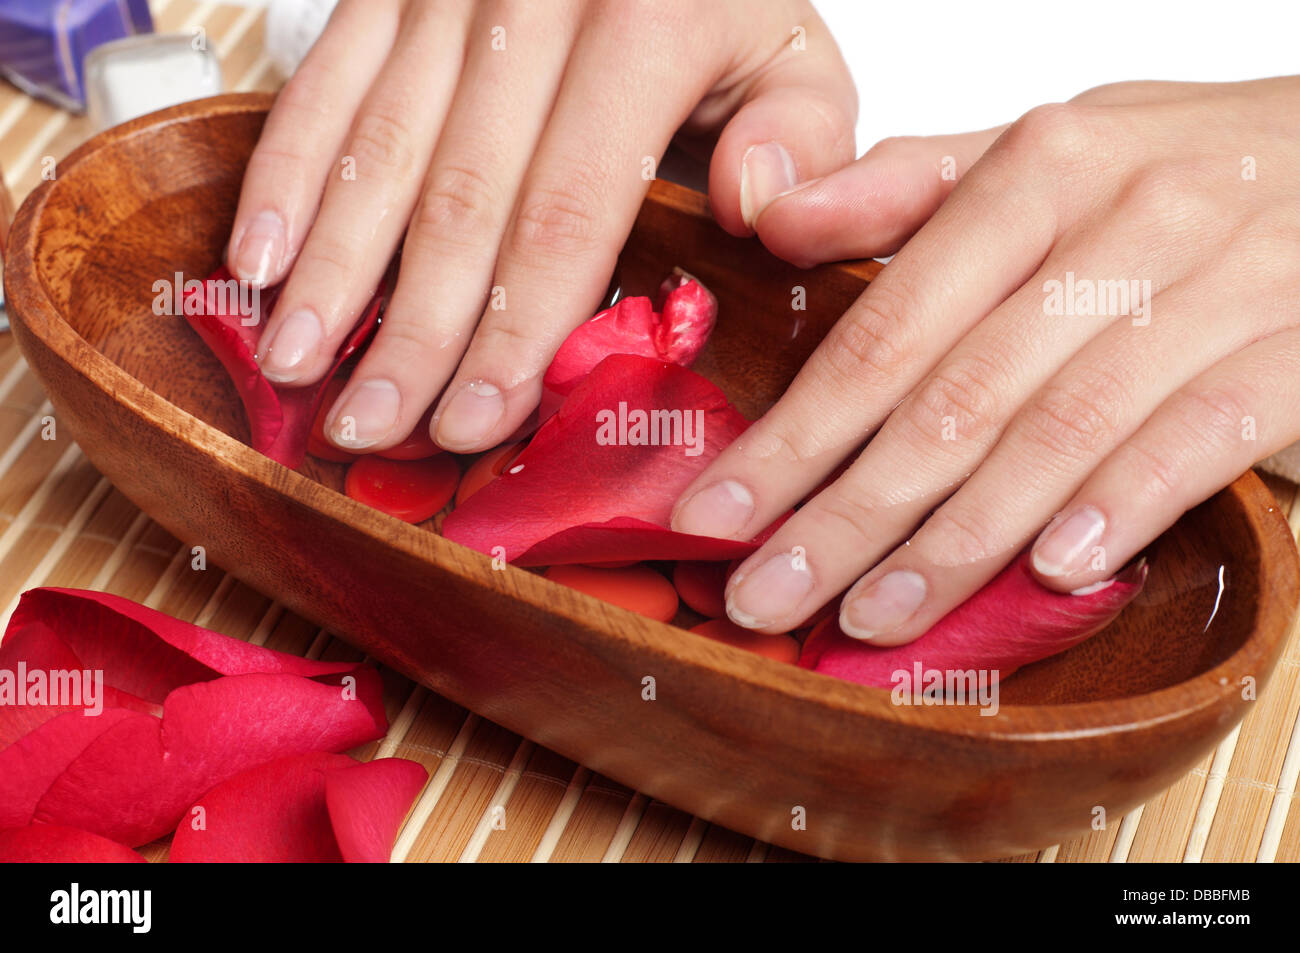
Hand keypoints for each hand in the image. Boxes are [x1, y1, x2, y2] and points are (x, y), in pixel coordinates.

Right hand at [226, 0, 854, 452]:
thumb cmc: (714, 1)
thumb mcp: (793, 55)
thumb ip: (802, 138)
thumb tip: (757, 211)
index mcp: (651, 19)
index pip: (572, 208)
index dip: (516, 326)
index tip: (475, 419)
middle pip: (463, 196)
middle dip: (412, 329)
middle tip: (371, 427)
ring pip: (380, 148)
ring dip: (332, 270)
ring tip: (298, 366)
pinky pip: (323, 83)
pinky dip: (284, 176)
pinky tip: (260, 262)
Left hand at [671, 77, 1299, 642]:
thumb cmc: (1178, 167)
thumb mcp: (1043, 149)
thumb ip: (904, 188)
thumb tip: (768, 217)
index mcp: (1037, 172)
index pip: (886, 328)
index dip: (793, 432)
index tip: (715, 512)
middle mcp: (1120, 223)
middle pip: (953, 397)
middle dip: (844, 513)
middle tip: (763, 594)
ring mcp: (1219, 283)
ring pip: (1060, 429)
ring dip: (959, 539)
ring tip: (871, 615)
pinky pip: (1200, 435)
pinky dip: (1125, 505)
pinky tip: (1051, 575)